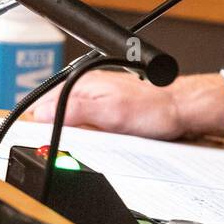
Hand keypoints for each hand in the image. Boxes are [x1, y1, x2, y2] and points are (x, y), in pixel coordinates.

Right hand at [29, 70, 223, 141]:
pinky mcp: (106, 107)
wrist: (180, 109)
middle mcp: (88, 86)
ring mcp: (97, 96)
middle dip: (60, 129)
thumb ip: (77, 110)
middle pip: (56, 112)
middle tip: (78, 140)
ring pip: (72, 118)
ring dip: (77, 131)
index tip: (47, 139)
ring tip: (96, 137)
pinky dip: (90, 132)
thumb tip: (44, 113)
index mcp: (83, 82)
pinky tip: (102, 137)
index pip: (44, 103)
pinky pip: (87, 122)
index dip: (42, 124)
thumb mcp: (111, 113)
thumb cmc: (154, 109)